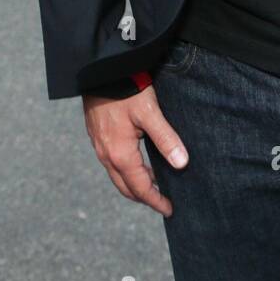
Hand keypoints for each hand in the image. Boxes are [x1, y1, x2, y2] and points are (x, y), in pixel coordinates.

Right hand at [82, 85, 188, 216]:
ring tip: (154, 184)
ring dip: (134, 184)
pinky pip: (112, 163)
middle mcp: (106, 155)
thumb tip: (182, 164)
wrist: (99, 71)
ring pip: (117, 176)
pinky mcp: (97, 136)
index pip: (140, 188)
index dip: (156, 200)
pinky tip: (137, 163)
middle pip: (125, 187)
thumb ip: (166, 138)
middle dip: (144, 197)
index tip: (170, 209)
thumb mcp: (149, 112)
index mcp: (120, 154)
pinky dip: (126, 171)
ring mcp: (99, 146)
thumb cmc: (126, 88)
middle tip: (163, 202)